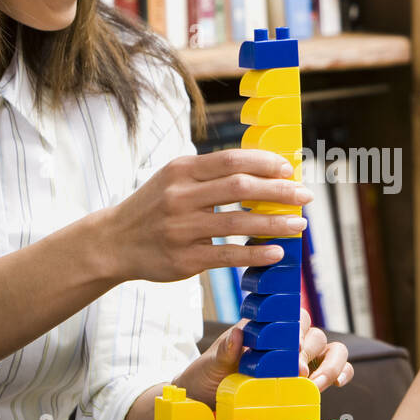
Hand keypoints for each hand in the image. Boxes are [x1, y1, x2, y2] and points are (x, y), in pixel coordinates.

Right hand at [97, 149, 310, 283]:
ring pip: (239, 222)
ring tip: (300, 225)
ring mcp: (182, 229)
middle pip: (241, 187)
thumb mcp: (174, 178)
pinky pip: (228, 254)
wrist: (114, 241)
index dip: (265, 162)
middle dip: (280, 190)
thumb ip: (211, 174)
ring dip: (275, 223)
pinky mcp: (185, 259)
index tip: (290, 169)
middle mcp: (181, 196)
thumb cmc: (155, 206)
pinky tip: (277, 252)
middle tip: (305, 196)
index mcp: (181, 170)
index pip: (231, 160)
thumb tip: (263, 171)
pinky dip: (255, 253)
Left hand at [169, 308, 351, 407]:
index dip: (297, 334)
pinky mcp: (309, 379)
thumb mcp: (211, 364)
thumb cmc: (209, 377)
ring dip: (330, 365)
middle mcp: (287, 341)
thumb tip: (238, 333)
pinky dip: (342, 373)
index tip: (292, 355)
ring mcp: (302, 358)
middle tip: (299, 374)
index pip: (292, 318)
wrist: (206, 401)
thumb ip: (226, 351)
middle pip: (314, 333)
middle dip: (311, 353)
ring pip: (331, 349)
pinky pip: (337, 369)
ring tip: (317, 385)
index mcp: (266, 329)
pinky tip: (338, 384)